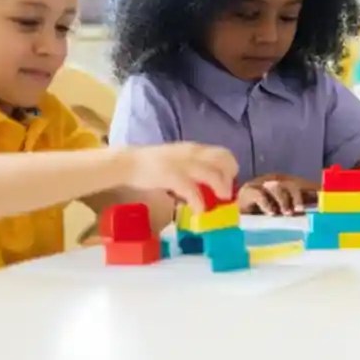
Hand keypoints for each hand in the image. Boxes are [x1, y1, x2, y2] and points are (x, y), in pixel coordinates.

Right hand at [118, 143, 237, 213]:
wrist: (128, 163)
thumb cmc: (154, 164)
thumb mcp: (179, 161)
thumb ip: (194, 168)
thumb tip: (210, 183)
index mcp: (194, 149)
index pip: (223, 153)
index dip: (231, 168)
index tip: (230, 181)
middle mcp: (192, 153)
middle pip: (223, 161)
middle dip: (230, 178)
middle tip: (227, 193)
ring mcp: (182, 163)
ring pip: (212, 173)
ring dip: (221, 188)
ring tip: (220, 201)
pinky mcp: (171, 176)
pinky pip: (192, 189)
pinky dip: (199, 202)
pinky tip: (199, 210)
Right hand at [238, 174, 318, 215]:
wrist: (234, 217)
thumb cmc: (263, 218)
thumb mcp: (283, 215)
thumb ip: (296, 213)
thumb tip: (314, 220)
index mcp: (286, 185)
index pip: (304, 185)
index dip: (315, 191)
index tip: (322, 200)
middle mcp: (274, 182)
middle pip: (291, 184)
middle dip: (297, 196)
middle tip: (299, 210)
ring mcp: (261, 185)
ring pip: (276, 186)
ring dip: (283, 199)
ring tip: (287, 213)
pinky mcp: (247, 191)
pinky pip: (259, 194)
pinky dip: (266, 203)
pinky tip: (270, 213)